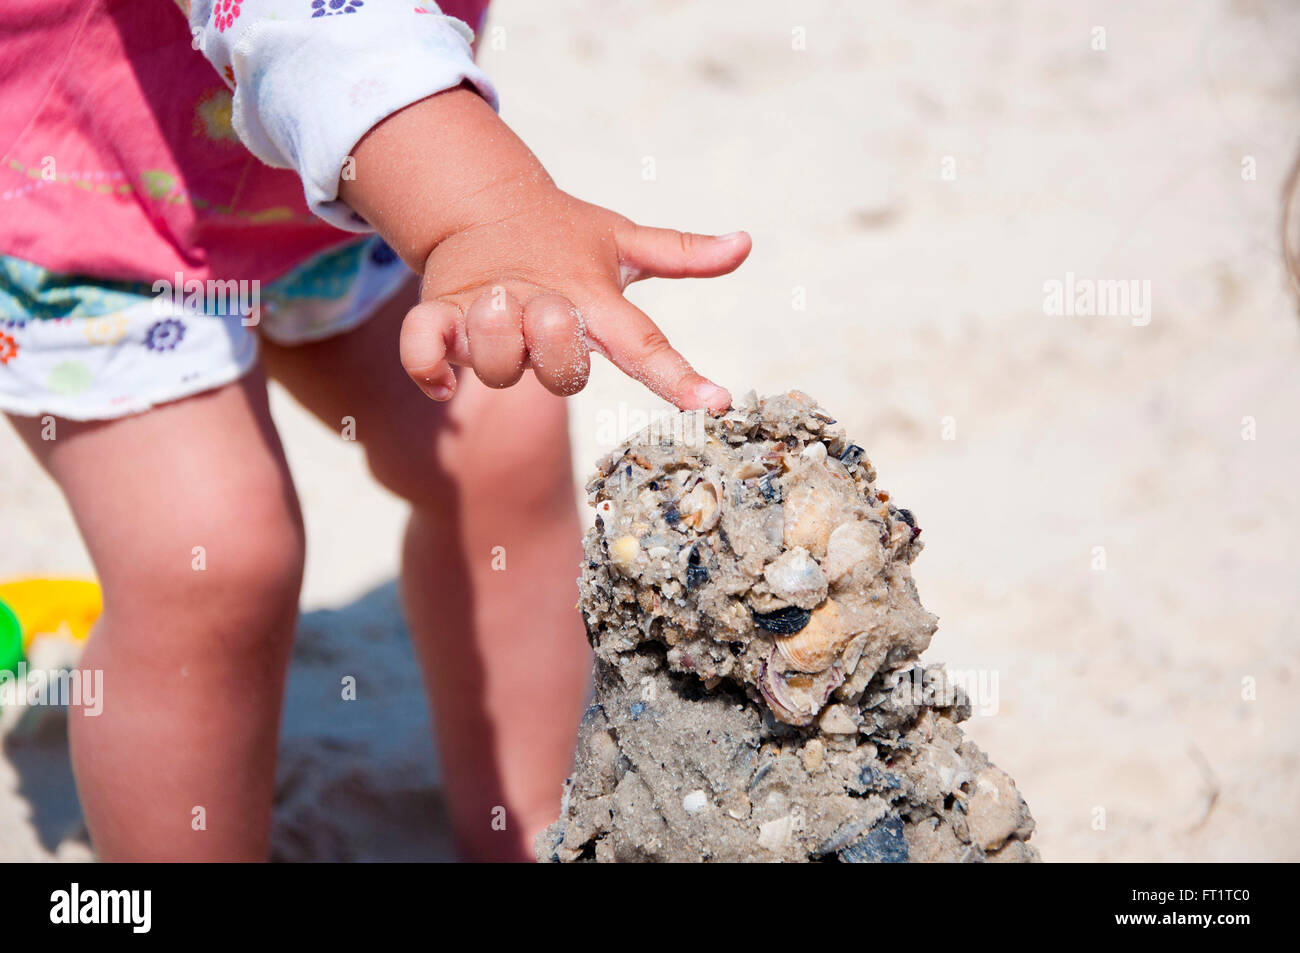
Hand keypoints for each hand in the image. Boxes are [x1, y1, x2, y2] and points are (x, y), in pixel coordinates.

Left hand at [339, 88, 748, 411]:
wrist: (487, 217)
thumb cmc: (560, 237)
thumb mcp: (618, 239)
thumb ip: (678, 252)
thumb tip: (744, 244)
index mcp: (594, 317)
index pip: (645, 352)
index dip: (680, 379)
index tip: (716, 403)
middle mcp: (548, 341)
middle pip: (563, 374)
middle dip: (552, 337)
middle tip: (542, 299)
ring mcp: (494, 342)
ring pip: (495, 367)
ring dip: (491, 328)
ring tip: (493, 290)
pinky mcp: (443, 332)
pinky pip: (427, 360)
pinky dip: (426, 363)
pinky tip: (435, 366)